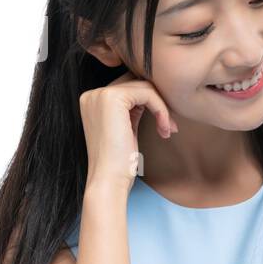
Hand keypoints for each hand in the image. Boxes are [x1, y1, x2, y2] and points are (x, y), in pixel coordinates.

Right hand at [79, 71, 177, 193]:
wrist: (109, 180)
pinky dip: (161, 109)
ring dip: (162, 108)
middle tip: (169, 125)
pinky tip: (165, 129)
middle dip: (158, 102)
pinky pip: (148, 93)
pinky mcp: (112, 98)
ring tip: (167, 129)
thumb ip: (133, 109)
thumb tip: (154, 92)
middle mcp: (93, 94)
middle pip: (137, 83)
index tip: (164, 123)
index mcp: (94, 100)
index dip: (151, 101)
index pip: (129, 87)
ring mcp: (100, 94)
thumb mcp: (126, 128)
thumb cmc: (120, 162)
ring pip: (145, 87)